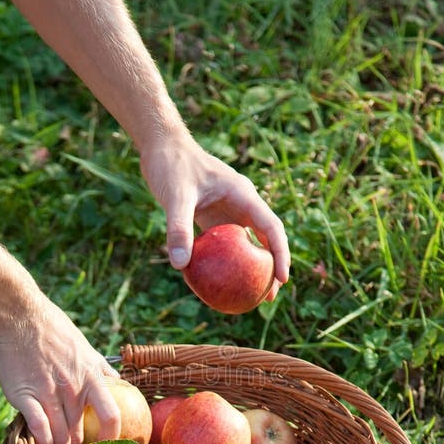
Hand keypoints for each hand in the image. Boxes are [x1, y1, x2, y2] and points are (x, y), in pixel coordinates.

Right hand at [0, 296, 120, 443]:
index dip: (113, 440)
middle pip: (82, 436)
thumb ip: (101, 369)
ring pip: (60, 438)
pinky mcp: (26, 395)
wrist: (20, 315)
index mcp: (92, 378)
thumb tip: (118, 381)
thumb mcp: (86, 348)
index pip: (112, 417)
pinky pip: (39, 429)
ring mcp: (50, 393)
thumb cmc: (54, 330)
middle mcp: (74, 389)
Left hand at [140, 133, 289, 299]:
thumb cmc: (171, 165)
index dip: (280, 254)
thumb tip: (180, 265)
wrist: (161, 146)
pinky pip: (222, 245)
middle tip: (269, 298)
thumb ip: (178, 228)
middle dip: (271, 268)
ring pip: (245, 244)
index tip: (282, 279)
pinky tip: (217, 282)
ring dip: (250, 269)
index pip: (270, 228)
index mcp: (244, 195)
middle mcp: (240, 204)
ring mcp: (227, 211)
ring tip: (250, 297)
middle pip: (265, 240)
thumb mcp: (175, 196)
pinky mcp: (211, 217)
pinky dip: (224, 263)